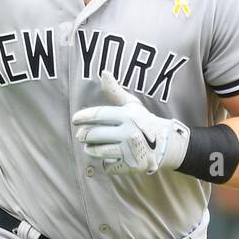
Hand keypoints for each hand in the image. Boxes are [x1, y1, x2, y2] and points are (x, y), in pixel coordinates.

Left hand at [72, 70, 189, 174]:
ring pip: (99, 151)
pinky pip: (108, 166)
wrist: (164, 144)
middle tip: (81, 136)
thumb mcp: (131, 105)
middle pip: (96, 135)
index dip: (84, 117)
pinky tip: (108, 158)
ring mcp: (131, 150)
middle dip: (84, 135)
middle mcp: (130, 131)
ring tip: (90, 147)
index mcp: (128, 115)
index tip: (75, 119)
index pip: (99, 115)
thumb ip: (115, 91)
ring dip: (91, 149)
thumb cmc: (142, 121)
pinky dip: (106, 163)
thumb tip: (104, 73)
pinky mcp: (132, 165)